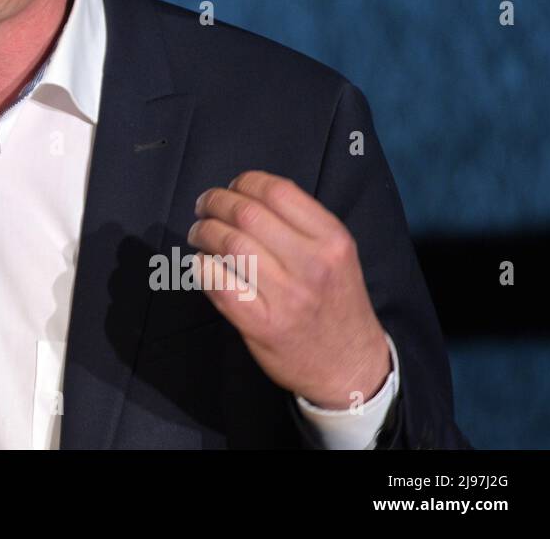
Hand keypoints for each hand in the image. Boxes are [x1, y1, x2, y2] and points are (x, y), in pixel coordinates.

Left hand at [186, 171, 389, 409]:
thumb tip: (247, 194)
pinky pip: (217, 282)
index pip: (277, 191)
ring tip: (198, 234)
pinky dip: (201, 266)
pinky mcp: (262, 323)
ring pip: (229, 243)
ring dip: (203, 232)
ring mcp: (286, 296)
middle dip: (215, 202)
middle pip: (246, 213)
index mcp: (332, 240)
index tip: (231, 188)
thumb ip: (301, 224)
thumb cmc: (337, 305)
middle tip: (203, 207)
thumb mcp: (337, 255)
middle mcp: (311, 264)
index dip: (243, 182)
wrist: (351, 367)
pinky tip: (202, 264)